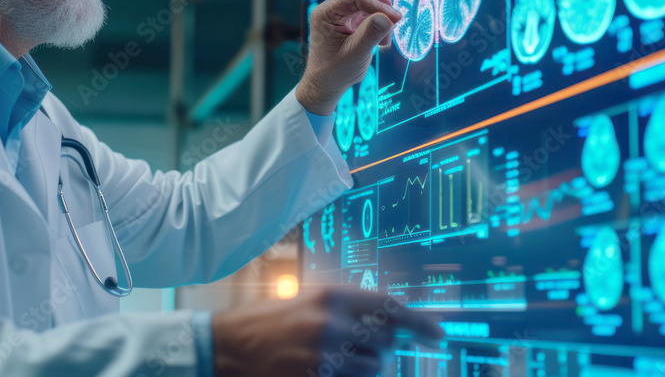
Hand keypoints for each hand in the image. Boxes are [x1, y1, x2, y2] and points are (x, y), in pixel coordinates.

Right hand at [211, 287, 443, 376]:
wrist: (226, 347)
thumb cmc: (265, 322)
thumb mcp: (306, 302)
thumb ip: (344, 311)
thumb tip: (386, 324)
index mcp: (330, 295)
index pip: (389, 307)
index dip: (419, 322)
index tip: (438, 334)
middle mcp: (331, 323)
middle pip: (385, 341)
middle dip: (379, 347)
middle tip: (356, 346)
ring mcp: (324, 355)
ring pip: (372, 367)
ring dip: (363, 367)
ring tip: (335, 360)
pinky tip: (327, 371)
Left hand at [296, 0, 414, 114]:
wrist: (327, 85)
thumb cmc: (335, 72)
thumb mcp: (355, 54)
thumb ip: (370, 34)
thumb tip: (388, 17)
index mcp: (326, 13)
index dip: (377, 4)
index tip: (396, 19)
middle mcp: (332, 9)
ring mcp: (342, 14)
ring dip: (384, 12)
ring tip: (389, 36)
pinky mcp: (351, 21)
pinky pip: (371, 13)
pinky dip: (382, 23)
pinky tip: (384, 42)